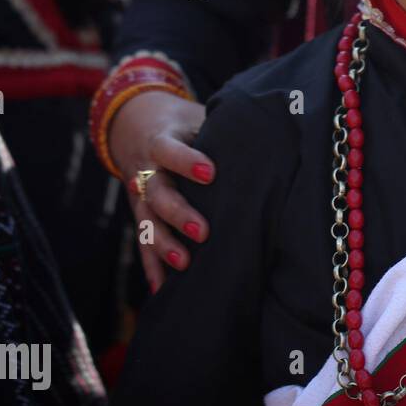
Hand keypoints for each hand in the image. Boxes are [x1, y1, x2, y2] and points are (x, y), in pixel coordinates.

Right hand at [108, 89, 212, 290]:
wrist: (138, 123)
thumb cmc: (183, 123)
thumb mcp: (197, 117)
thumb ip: (221, 129)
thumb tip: (267, 133)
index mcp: (161, 141)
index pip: (169, 149)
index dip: (186, 160)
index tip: (210, 172)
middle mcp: (146, 170)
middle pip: (158, 194)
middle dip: (179, 214)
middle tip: (204, 231)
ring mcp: (139, 195)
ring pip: (147, 223)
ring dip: (164, 245)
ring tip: (185, 263)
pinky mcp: (140, 214)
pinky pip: (142, 242)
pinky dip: (151, 266)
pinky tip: (161, 289)